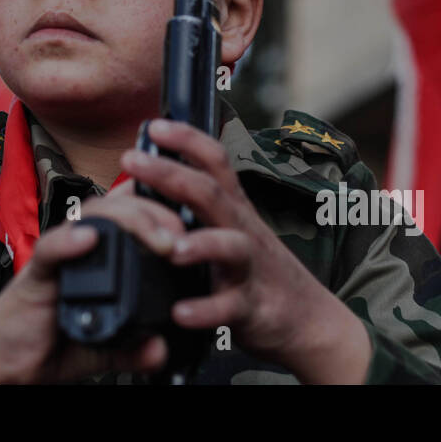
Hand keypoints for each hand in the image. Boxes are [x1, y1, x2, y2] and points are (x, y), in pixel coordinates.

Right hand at [0, 185, 188, 383]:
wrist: (6, 368)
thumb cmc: (49, 345)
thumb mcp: (102, 350)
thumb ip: (131, 348)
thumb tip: (158, 349)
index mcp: (98, 258)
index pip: (129, 214)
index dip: (158, 206)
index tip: (189, 219)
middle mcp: (78, 249)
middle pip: (118, 207)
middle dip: (154, 213)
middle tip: (181, 236)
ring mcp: (57, 258)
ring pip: (92, 217)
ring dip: (128, 221)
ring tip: (157, 239)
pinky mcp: (34, 275)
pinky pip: (51, 250)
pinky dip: (69, 242)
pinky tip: (88, 240)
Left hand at [118, 119, 371, 382]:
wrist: (308, 318)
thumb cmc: (257, 267)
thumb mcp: (231, 227)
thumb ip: (198, 205)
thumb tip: (149, 181)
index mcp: (233, 207)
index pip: (215, 160)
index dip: (187, 138)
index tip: (153, 124)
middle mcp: (241, 228)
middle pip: (209, 192)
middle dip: (170, 172)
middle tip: (132, 160)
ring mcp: (248, 266)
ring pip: (228, 246)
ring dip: (199, 244)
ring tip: (170, 248)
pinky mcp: (251, 306)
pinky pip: (228, 307)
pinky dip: (204, 310)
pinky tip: (180, 312)